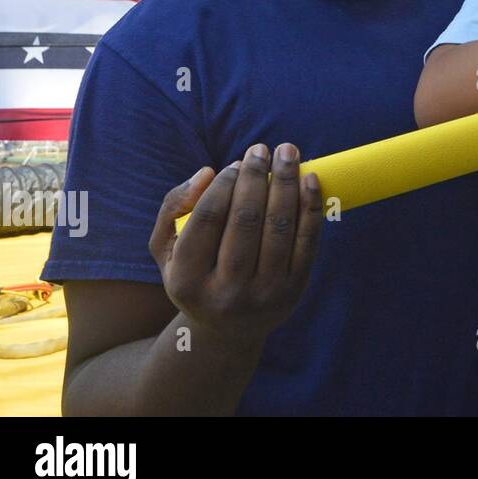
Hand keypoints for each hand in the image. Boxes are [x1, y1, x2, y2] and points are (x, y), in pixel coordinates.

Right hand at [148, 143, 322, 346]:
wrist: (228, 329)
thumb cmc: (194, 274)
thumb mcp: (166, 248)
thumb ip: (174, 207)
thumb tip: (206, 172)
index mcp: (186, 281)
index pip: (207, 220)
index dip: (223, 185)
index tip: (234, 163)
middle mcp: (226, 292)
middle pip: (246, 221)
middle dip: (256, 177)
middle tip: (261, 149)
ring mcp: (264, 293)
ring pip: (279, 228)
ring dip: (286, 183)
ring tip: (287, 152)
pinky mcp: (295, 290)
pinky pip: (307, 241)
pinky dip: (310, 206)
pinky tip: (309, 178)